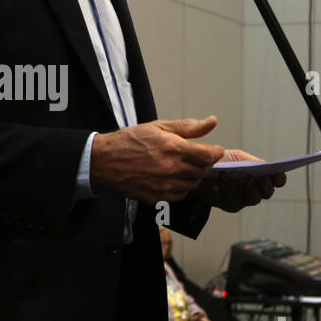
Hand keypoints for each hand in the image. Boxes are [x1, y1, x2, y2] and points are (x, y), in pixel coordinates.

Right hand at [91, 116, 223, 202]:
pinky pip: (180, 195)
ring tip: (184, 166)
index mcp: (173, 148)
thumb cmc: (129, 141)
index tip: (215, 150)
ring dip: (194, 176)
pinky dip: (182, 187)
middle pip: (203, 171)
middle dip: (205, 163)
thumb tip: (212, 122)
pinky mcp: (157, 198)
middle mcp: (171, 169)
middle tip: (198, 157)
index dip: (216, 153)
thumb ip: (188, 127)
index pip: (209, 156)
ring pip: (193, 184)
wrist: (103, 161)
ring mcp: (164, 186)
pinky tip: (174, 178)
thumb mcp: (158, 127)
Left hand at [192, 149, 286, 212]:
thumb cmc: (222, 162)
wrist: (200, 170)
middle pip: (268, 193)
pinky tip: (220, 183)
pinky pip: (234, 201)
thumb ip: (252, 162)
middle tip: (257, 176)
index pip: (277, 180)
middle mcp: (255, 189)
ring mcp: (244, 199)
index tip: (276, 173)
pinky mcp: (230, 205)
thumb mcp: (238, 157)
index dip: (279, 178)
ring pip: (254, 199)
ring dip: (247, 188)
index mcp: (261, 176)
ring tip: (238, 177)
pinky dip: (227, 190)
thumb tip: (264, 167)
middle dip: (265, 185)